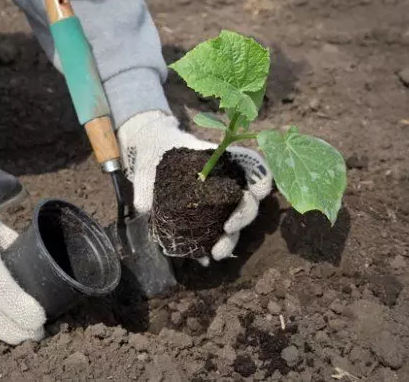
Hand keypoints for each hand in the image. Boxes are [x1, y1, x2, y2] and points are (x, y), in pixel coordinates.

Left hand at [117, 110, 271, 264]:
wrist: (148, 153)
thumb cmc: (156, 150)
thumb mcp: (152, 158)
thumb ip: (150, 180)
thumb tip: (146, 207)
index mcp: (221, 159)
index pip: (252, 165)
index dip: (261, 177)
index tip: (257, 191)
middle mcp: (227, 181)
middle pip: (248, 200)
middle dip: (243, 217)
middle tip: (228, 228)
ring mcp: (219, 202)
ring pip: (236, 222)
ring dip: (231, 239)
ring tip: (216, 253)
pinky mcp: (207, 218)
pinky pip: (216, 234)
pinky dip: (214, 246)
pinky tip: (205, 259)